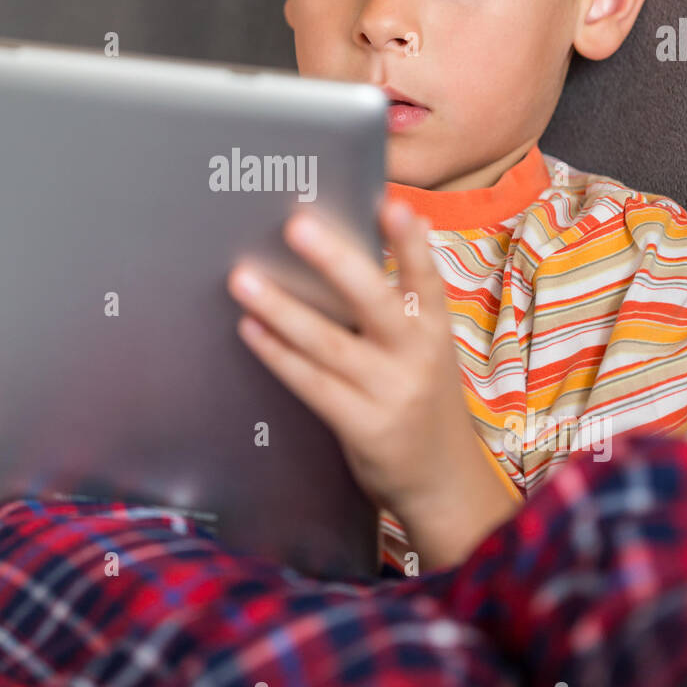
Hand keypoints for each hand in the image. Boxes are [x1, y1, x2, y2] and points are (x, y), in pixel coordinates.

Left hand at [226, 197, 518, 567]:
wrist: (443, 482)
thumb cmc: (423, 398)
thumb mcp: (428, 346)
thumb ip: (404, 299)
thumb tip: (379, 230)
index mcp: (436, 328)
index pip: (426, 277)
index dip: (410, 242)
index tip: (393, 204)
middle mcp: (417, 356)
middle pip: (374, 301)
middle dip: (335, 261)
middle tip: (296, 225)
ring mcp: (389, 393)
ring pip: (328, 344)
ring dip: (282, 308)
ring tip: (243, 279)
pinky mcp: (363, 426)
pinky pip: (311, 384)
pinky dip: (278, 354)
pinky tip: (250, 329)